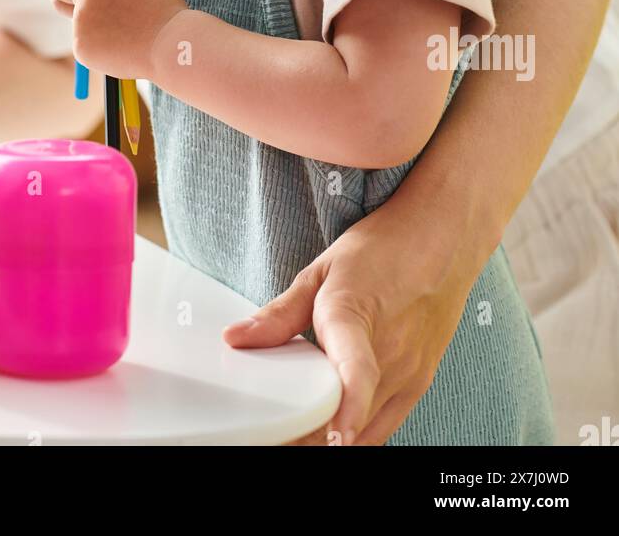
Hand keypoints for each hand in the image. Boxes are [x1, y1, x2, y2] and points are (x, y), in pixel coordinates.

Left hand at [64, 0, 186, 80]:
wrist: (171, 49)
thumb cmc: (165, 9)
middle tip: (118, 8)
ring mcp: (82, 18)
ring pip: (81, 14)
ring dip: (96, 19)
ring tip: (124, 29)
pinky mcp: (80, 44)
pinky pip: (83, 38)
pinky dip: (96, 41)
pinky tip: (120, 44)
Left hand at [222, 194, 473, 446]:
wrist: (441, 239)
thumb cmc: (382, 249)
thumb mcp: (322, 270)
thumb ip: (279, 313)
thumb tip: (235, 339)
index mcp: (354, 316)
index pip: (356, 372)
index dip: (345, 411)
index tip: (334, 437)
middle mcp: (389, 353)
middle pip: (349, 419)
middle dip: (306, 436)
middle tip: (273, 434)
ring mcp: (409, 374)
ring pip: (367, 432)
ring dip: (331, 439)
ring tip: (296, 433)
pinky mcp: (420, 384)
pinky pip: (386, 427)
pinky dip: (357, 435)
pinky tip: (332, 430)